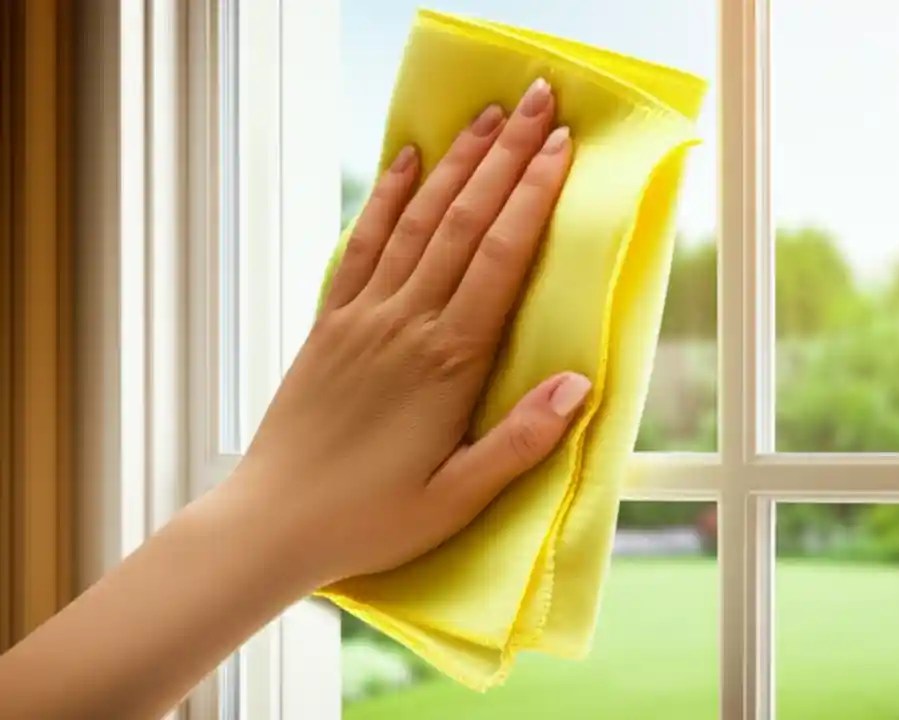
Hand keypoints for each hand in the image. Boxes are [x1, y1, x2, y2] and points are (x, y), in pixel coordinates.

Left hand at [228, 78, 584, 586]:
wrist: (272, 522)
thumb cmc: (371, 518)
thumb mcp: (459, 497)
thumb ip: (521, 441)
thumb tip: (581, 385)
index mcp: (447, 361)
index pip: (499, 257)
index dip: (533, 195)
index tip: (560, 146)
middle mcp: (405, 323)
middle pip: (463, 220)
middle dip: (504, 155)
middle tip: (536, 100)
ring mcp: (363, 316)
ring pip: (416, 220)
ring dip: (454, 163)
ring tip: (487, 115)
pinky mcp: (331, 323)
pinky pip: (362, 245)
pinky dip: (387, 198)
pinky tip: (406, 162)